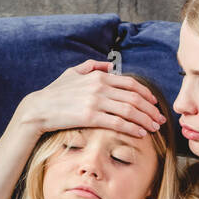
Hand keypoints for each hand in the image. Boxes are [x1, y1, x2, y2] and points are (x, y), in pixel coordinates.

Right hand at [17, 61, 164, 137]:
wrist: (38, 108)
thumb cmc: (55, 93)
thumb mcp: (72, 73)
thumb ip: (92, 66)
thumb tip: (109, 65)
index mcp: (98, 76)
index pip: (130, 83)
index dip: (145, 94)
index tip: (154, 103)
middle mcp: (99, 86)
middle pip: (134, 97)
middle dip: (150, 109)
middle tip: (160, 119)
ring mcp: (95, 101)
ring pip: (129, 110)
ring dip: (145, 120)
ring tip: (154, 128)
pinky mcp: (90, 116)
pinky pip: (117, 122)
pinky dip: (132, 127)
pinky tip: (140, 133)